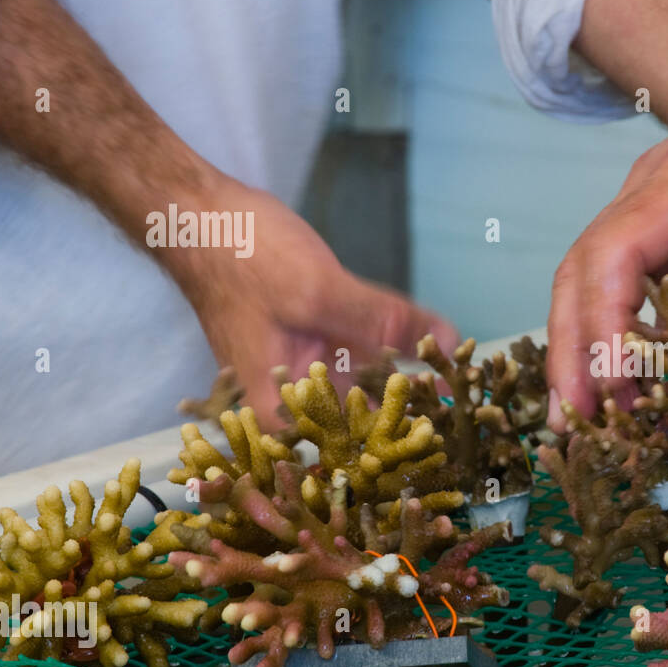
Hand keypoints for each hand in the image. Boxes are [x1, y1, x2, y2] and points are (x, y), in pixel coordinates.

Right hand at [174, 184, 455, 428]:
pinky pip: (364, 354)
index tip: (448, 445)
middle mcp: (292, 397)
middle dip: (413, 420)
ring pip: (368, 386)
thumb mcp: (318, 292)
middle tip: (470, 417)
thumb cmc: (243, 256)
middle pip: (361, 423)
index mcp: (280, 407)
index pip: (346, 451)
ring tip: (463, 384)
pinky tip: (435, 347)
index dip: (398, 454)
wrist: (197, 212)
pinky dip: (396, 351)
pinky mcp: (318, 339)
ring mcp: (306, 366)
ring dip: (410, 384)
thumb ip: (383, 321)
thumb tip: (449, 343)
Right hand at [546, 33, 667, 423]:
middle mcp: (656, 196)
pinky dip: (656, 341)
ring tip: (612, 422)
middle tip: (579, 427)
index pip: (613, 258)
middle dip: (575, 354)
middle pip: (585, 277)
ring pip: (614, 289)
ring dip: (606, 353)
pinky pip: (660, 292)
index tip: (613, 391)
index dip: (603, 330)